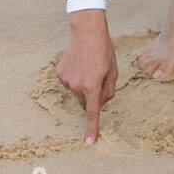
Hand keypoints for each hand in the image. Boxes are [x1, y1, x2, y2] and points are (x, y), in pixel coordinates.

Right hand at [56, 10, 117, 143]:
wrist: (86, 31)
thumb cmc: (104, 50)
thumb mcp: (113, 71)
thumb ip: (109, 91)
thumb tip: (101, 103)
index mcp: (92, 87)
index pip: (93, 113)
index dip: (92, 128)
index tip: (89, 142)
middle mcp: (77, 86)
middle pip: (86, 101)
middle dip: (93, 96)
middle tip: (100, 78)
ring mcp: (66, 80)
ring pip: (78, 91)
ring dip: (84, 84)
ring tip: (89, 65)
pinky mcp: (60, 73)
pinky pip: (70, 81)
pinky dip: (75, 76)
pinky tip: (80, 62)